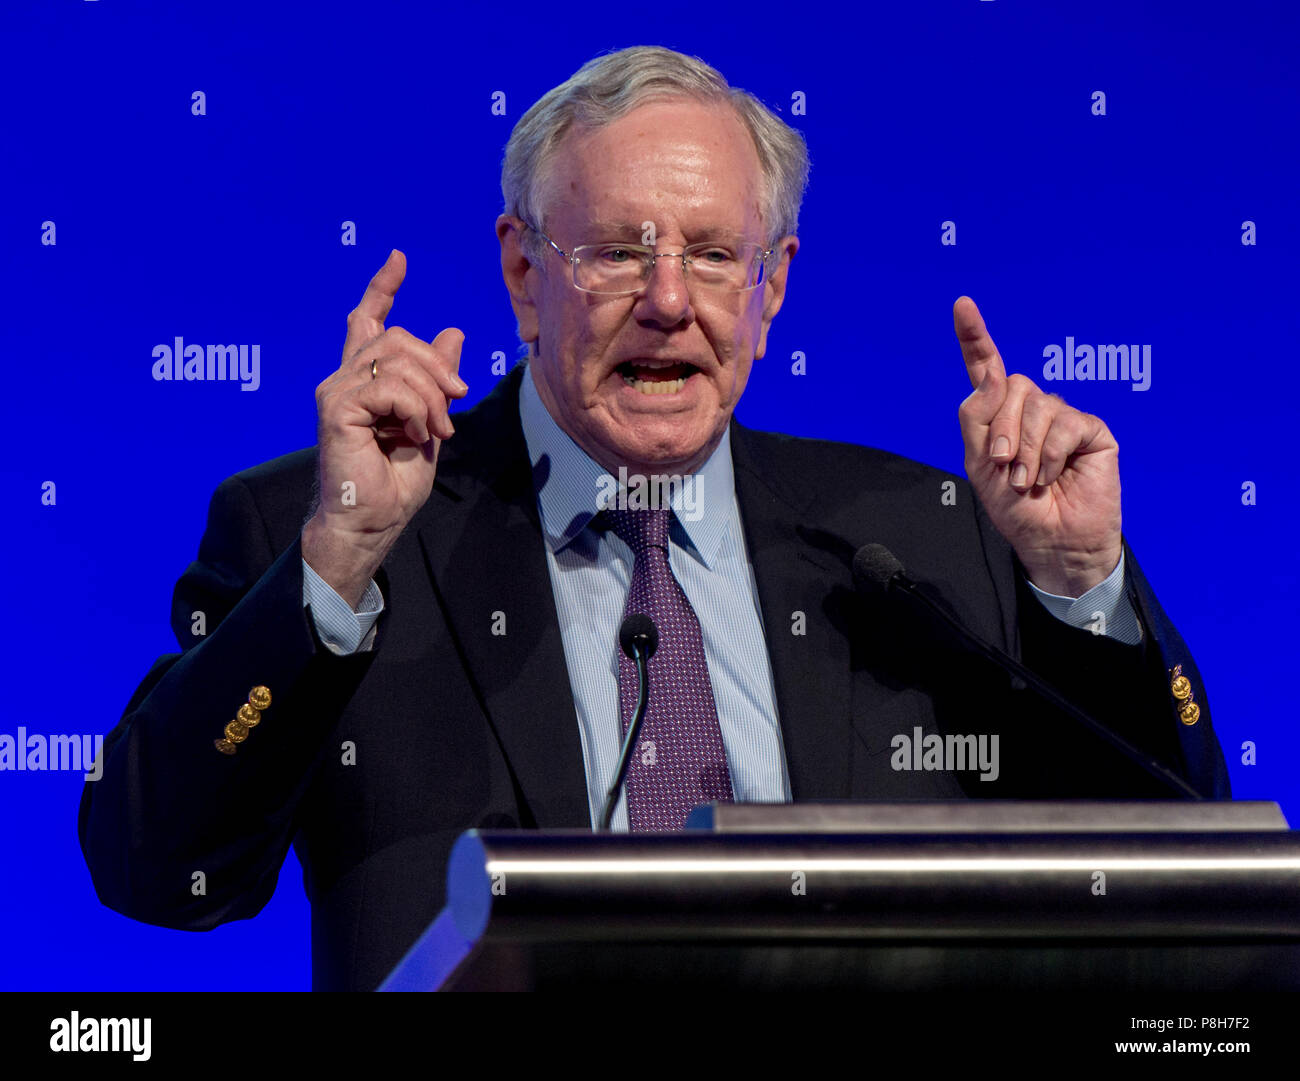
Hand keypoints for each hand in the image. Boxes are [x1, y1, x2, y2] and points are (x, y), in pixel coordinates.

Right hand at [303, 250, 467, 606]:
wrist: (372, 522)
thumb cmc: (394, 484)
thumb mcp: (431, 423)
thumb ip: (437, 382)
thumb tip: (453, 332)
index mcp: (365, 381)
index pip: (368, 321)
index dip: (383, 288)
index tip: (398, 258)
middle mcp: (346, 379)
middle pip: (397, 337)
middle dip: (437, 366)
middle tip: (455, 403)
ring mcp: (337, 390)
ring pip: (397, 359)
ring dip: (431, 396)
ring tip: (435, 431)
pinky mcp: (336, 408)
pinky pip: (389, 386)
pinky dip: (416, 409)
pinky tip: (417, 435)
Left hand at [954, 296, 1120, 596]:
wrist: (1051, 542)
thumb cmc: (1016, 508)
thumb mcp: (979, 466)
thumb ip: (977, 419)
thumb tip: (992, 375)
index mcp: (999, 415)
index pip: (986, 369)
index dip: (974, 337)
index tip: (962, 305)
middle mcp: (1031, 409)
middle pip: (1010, 386)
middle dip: (1001, 429)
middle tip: (1005, 466)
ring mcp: (1063, 416)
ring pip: (1037, 404)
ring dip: (1025, 449)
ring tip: (1028, 480)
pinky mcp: (1091, 430)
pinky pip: (1065, 423)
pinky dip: (1050, 454)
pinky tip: (1052, 476)